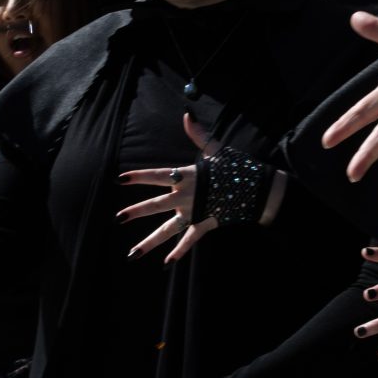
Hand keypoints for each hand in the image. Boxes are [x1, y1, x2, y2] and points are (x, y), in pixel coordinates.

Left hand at [117, 114, 224, 262]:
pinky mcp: (205, 224)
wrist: (259, 190)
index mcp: (188, 177)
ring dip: (150, 242)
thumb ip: (199, 135)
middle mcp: (188, 196)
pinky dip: (179, 251)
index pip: (158, 176)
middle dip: (136, 211)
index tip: (120, 178)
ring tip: (132, 254)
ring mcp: (195, 212)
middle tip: (118, 218)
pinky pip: (189, 240)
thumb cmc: (238, 167)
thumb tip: (187, 115)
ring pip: (168, 229)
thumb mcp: (218, 150)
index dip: (139, 177)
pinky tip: (167, 262)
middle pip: (157, 205)